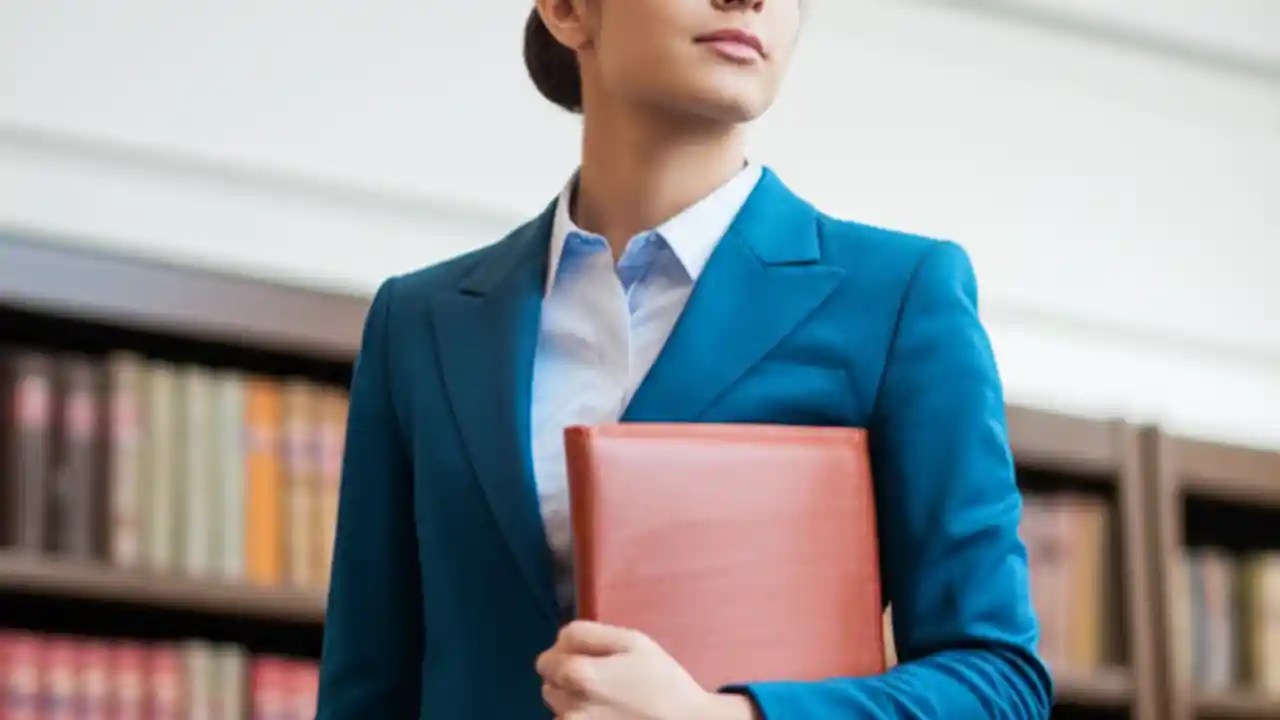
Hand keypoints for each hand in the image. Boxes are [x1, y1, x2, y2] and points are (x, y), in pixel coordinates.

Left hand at [535, 620, 758, 719]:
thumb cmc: (661, 680)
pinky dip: (582, 717)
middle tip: (601, 677)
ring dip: (571, 699)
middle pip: (549, 684)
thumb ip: (588, 634)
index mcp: (579, 674)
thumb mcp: (632, 641)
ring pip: (558, 707)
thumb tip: (559, 640)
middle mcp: (570, 707)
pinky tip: (607, 714)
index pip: (546, 660)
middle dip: (567, 677)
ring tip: (607, 698)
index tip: (588, 657)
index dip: (565, 654)